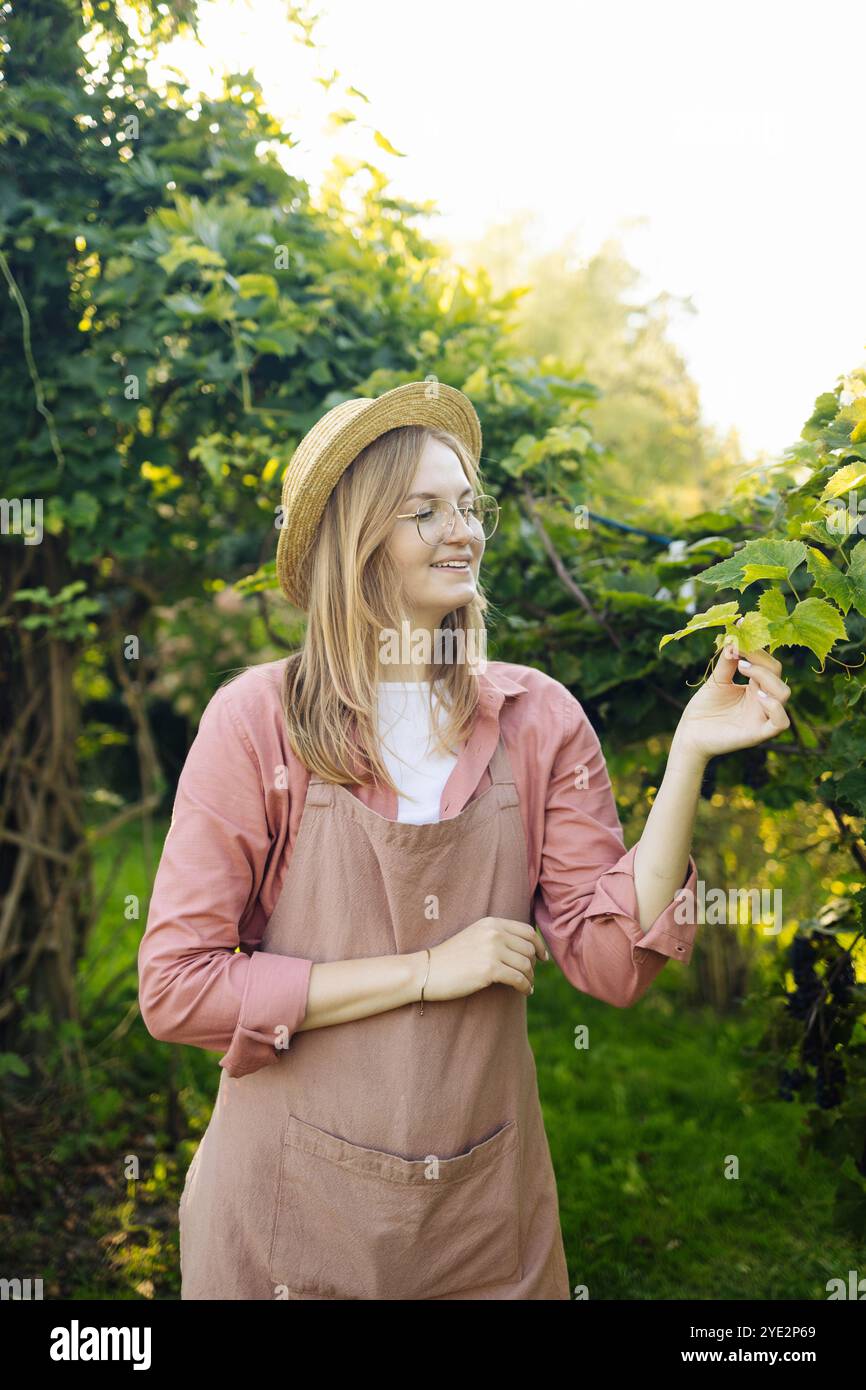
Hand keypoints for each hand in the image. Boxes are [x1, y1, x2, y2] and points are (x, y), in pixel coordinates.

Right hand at [426, 917, 548, 1000]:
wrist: (427, 971)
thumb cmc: (450, 958)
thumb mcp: (475, 938)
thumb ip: (497, 937)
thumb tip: (526, 949)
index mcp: (491, 923)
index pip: (527, 931)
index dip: (539, 945)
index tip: (542, 958)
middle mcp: (494, 933)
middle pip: (529, 949)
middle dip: (534, 965)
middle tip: (529, 976)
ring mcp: (492, 950)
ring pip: (526, 965)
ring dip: (530, 978)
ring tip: (527, 986)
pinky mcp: (489, 970)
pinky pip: (519, 979)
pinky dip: (525, 987)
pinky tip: (523, 992)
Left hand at [672, 628, 791, 760]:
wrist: (690, 734)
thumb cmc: (704, 708)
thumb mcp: (716, 681)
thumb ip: (728, 662)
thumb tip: (735, 639)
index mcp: (756, 687)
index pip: (768, 663)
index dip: (757, 647)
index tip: (741, 629)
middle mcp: (763, 700)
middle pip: (777, 673)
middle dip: (760, 659)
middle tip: (739, 653)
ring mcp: (763, 716)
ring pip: (784, 693)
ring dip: (767, 678)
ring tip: (743, 669)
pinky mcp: (759, 733)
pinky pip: (781, 722)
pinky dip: (774, 707)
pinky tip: (758, 696)